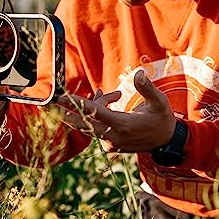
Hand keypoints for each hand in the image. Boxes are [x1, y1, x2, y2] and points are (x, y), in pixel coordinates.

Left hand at [55, 70, 175, 152]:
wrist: (166, 142)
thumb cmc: (162, 119)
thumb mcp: (160, 102)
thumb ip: (147, 88)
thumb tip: (139, 73)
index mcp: (123, 125)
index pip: (95, 113)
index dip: (78, 104)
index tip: (63, 97)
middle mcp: (113, 136)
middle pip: (84, 123)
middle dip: (68, 111)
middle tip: (53, 101)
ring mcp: (111, 143)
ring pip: (92, 123)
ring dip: (93, 107)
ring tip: (113, 95)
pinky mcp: (110, 145)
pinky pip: (96, 128)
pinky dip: (98, 114)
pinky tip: (111, 99)